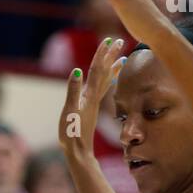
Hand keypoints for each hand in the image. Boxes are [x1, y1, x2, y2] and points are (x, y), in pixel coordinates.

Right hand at [58, 36, 125, 163]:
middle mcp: (93, 97)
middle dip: (111, 56)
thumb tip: (78, 70)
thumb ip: (73, 90)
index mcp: (88, 95)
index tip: (108, 40)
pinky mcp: (91, 110)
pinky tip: (110, 80)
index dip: (101, 55)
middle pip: (104, 72)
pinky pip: (102, 91)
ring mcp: (93, 104)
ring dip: (113, 68)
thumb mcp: (69, 111)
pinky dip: (107, 82)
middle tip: (120, 41)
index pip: (96, 70)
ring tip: (123, 58)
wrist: (78, 152)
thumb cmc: (71, 133)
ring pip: (105, 81)